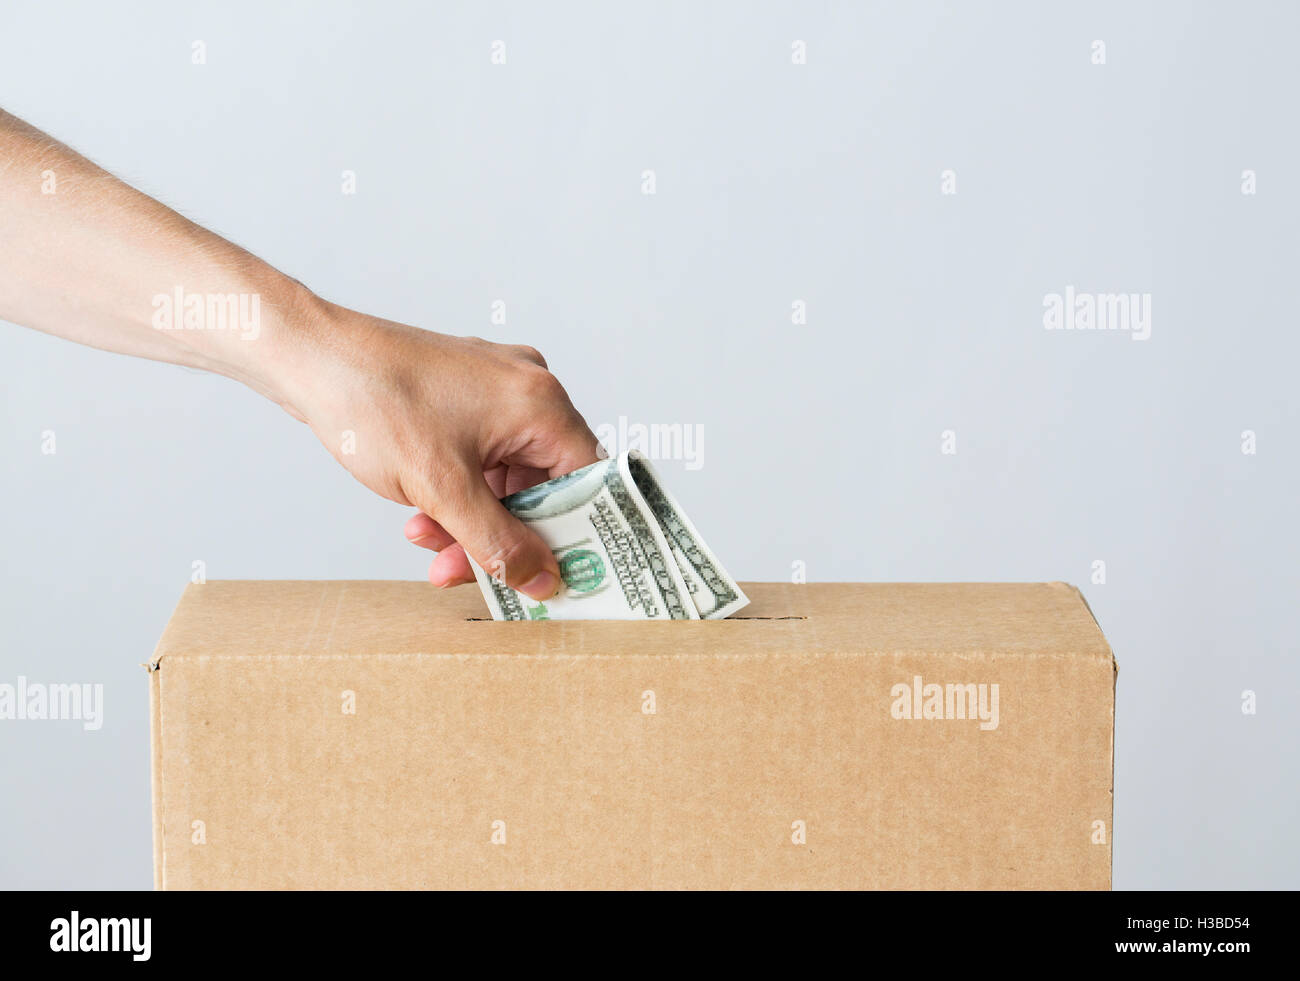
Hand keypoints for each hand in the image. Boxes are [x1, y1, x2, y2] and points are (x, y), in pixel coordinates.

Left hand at [274, 296, 600, 598]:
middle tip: (471, 572)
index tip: (558, 577)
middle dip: (504, 535)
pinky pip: (483, 460)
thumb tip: (545, 580)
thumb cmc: (373, 401)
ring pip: (508, 480)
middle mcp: (528, 391)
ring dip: (473, 521)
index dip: (576, 535)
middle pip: (545, 486)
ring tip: (429, 542)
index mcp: (541, 403)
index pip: (588, 482)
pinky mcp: (467, 399)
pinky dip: (458, 494)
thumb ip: (499, 543)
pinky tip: (422, 516)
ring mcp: (496, 392)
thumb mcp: (442, 490)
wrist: (310, 357)